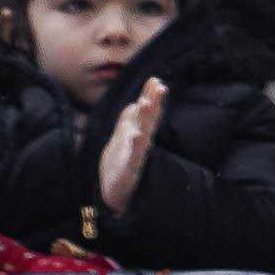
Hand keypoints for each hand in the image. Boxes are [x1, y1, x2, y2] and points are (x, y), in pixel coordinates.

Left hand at [95, 76, 160, 214]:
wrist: (115, 195)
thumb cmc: (121, 165)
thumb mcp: (125, 137)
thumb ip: (132, 118)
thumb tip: (141, 99)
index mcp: (139, 134)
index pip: (148, 113)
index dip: (152, 97)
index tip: (156, 80)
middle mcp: (140, 143)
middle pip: (148, 120)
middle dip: (153, 103)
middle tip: (159, 87)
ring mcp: (135, 156)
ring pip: (142, 135)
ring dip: (145, 120)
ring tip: (146, 103)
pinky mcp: (128, 171)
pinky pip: (133, 157)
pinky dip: (135, 146)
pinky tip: (136, 135)